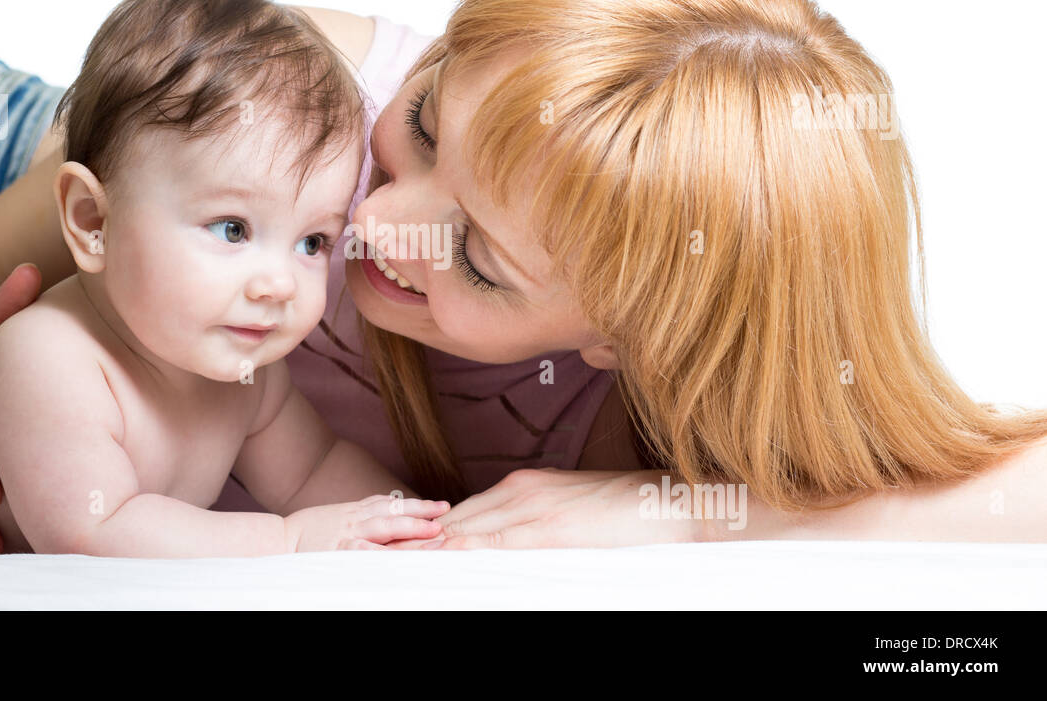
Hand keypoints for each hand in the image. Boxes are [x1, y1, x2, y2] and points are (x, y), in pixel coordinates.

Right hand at [285, 494, 448, 551]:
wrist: (277, 540)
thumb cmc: (309, 533)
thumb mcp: (337, 520)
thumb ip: (361, 519)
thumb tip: (389, 519)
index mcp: (355, 512)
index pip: (391, 504)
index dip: (416, 505)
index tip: (439, 506)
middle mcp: (355, 519)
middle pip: (394, 511)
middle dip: (421, 512)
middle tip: (444, 512)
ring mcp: (348, 534)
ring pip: (386, 527)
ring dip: (412, 528)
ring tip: (435, 532)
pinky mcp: (338, 551)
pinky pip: (365, 551)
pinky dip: (383, 552)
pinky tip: (400, 556)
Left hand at [384, 468, 697, 549]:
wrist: (673, 504)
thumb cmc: (628, 510)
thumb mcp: (569, 510)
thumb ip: (533, 523)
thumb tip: (502, 544)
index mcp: (523, 486)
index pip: (461, 511)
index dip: (426, 531)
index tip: (395, 545)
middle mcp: (520, 491)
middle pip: (453, 518)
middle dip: (414, 537)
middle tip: (372, 553)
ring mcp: (533, 506)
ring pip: (465, 528)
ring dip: (426, 546)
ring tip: (388, 560)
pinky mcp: (551, 528)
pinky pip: (497, 542)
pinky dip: (463, 550)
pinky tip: (439, 560)